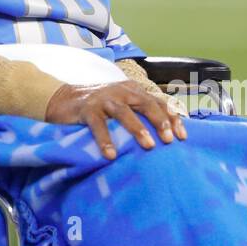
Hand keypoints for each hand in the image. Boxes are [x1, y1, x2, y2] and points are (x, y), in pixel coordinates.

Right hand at [45, 80, 186, 159]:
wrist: (63, 100)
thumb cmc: (99, 108)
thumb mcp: (122, 106)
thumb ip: (139, 114)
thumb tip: (165, 137)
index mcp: (133, 90)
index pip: (158, 102)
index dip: (172, 117)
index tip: (183, 137)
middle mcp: (121, 91)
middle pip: (145, 103)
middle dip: (159, 121)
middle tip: (169, 140)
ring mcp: (103, 99)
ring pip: (124, 111)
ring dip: (137, 128)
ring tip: (148, 145)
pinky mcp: (87, 109)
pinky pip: (98, 124)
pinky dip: (105, 139)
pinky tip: (111, 155)